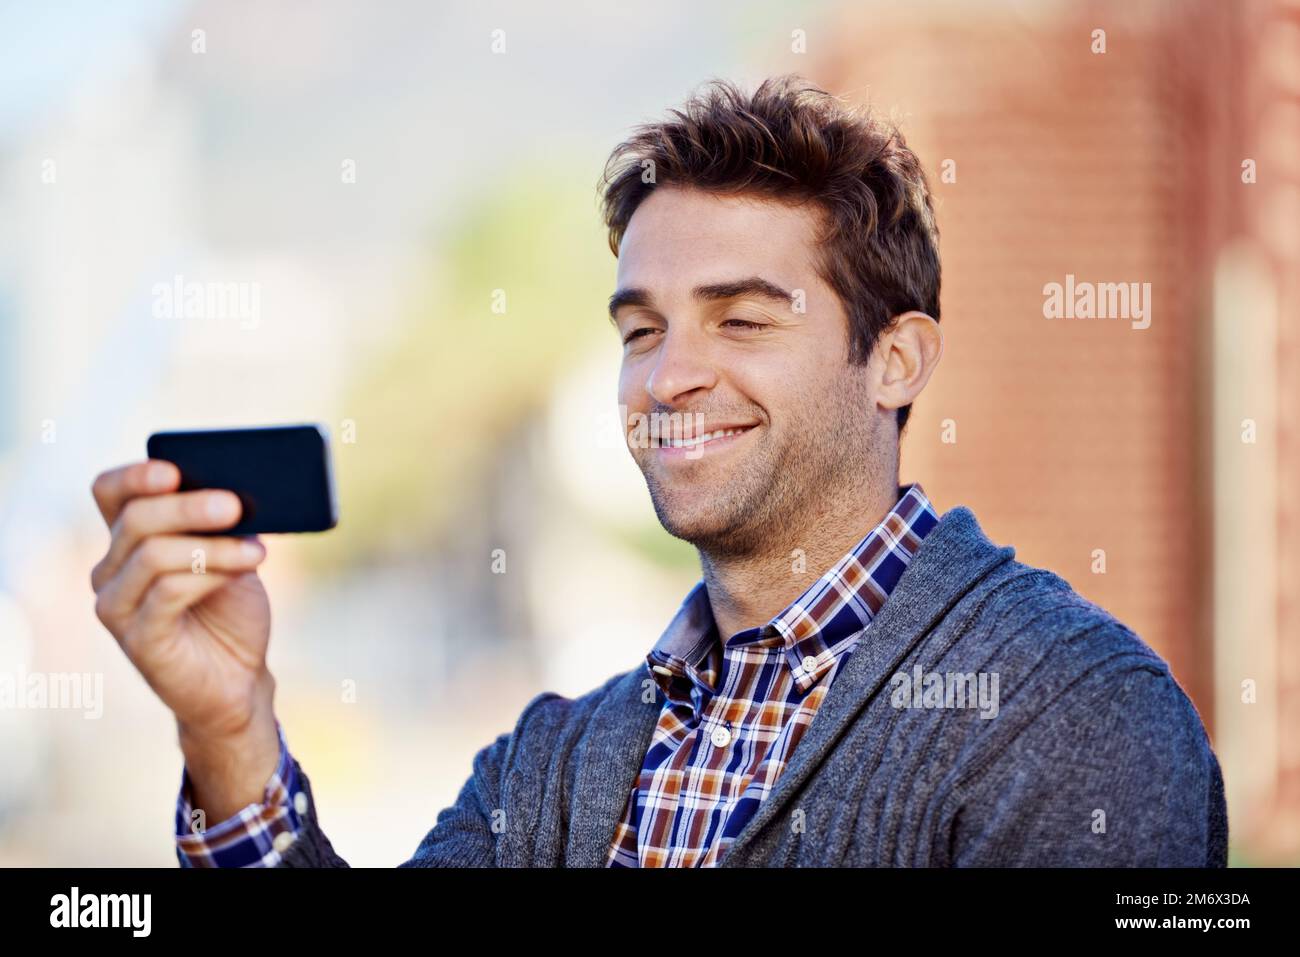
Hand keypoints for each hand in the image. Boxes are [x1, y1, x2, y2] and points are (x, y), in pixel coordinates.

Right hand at [91, 459, 279, 818]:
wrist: (239, 678)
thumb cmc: (232, 610)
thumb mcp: (232, 555)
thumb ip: (224, 525)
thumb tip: (238, 490)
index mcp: (129, 540)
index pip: (110, 492)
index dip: (135, 476)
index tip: (173, 468)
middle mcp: (110, 569)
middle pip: (136, 519)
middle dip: (188, 507)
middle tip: (235, 503)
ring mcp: (117, 606)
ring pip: (153, 554)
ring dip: (211, 546)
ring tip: (256, 549)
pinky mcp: (137, 638)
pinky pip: (166, 592)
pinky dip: (209, 575)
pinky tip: (242, 569)